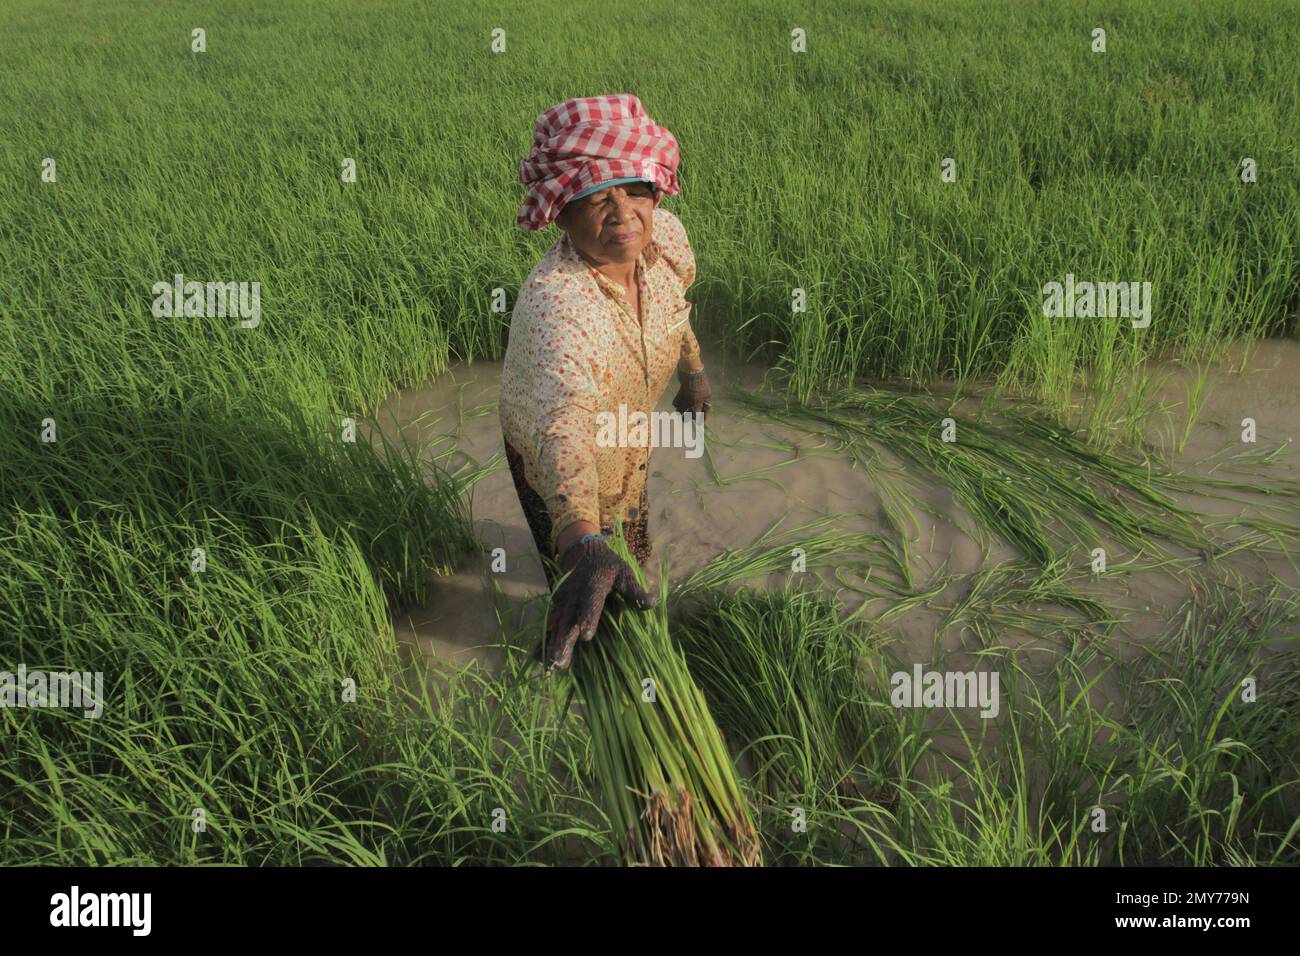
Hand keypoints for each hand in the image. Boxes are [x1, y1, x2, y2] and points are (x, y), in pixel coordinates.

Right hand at [537, 536, 655, 671]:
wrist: (587, 553)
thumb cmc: (611, 568)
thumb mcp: (625, 574)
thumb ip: (635, 591)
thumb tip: (652, 604)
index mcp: (594, 584)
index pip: (591, 602)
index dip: (588, 618)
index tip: (586, 636)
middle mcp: (575, 594)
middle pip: (569, 619)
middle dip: (564, 640)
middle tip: (559, 660)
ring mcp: (563, 601)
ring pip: (557, 625)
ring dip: (552, 645)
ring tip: (549, 665)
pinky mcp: (557, 607)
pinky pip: (551, 625)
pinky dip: (545, 641)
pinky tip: (539, 660)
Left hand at [672, 366, 712, 419]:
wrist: (689, 368)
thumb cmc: (696, 384)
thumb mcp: (696, 399)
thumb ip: (696, 409)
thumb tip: (696, 419)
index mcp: (706, 397)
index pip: (705, 409)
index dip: (702, 417)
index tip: (698, 424)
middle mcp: (699, 394)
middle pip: (694, 406)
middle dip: (689, 413)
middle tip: (683, 420)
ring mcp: (692, 390)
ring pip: (687, 402)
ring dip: (682, 408)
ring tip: (677, 413)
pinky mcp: (684, 387)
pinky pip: (681, 396)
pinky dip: (679, 401)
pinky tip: (675, 405)